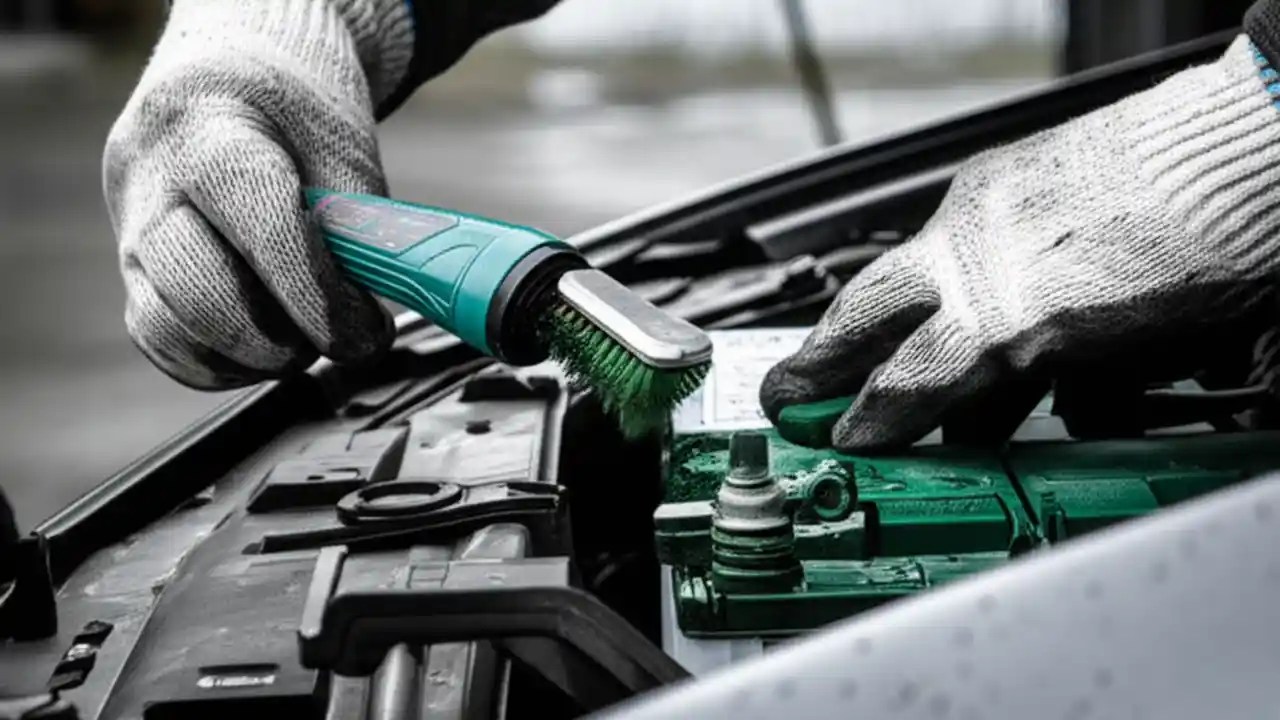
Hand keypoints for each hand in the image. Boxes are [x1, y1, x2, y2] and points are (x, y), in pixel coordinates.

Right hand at [103, 0, 415, 388]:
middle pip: (199, 294)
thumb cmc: (291, 109)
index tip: (365, 331)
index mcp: (207, 134)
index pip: (258, 229)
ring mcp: (130, 232)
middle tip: (335, 334)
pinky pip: (163, 345)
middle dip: (280, 338)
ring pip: (170, 331)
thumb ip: (360, 228)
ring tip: (301, 336)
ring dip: (249, 357)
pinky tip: (267, 343)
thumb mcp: (343, 147)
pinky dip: (221, 364)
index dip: (317, 296)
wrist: (233, 84)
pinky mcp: (132, 274)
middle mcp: (150, 185)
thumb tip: (372, 315)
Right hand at [761, 35, 1279, 451]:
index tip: (838, 441)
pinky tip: (951, 297)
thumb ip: (1070, 392)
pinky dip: (935, 276)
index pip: (907, 386)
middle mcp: (978, 257)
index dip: (863, 423)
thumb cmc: (1225, 250)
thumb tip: (1043, 413)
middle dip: (816, 361)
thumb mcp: (1146, 358)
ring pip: (897, 276)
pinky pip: (941, 236)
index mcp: (1017, 317)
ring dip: (876, 324)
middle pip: (864, 318)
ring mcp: (980, 207)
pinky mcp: (995, 173)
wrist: (1256, 139)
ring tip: (858, 357)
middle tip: (783, 393)